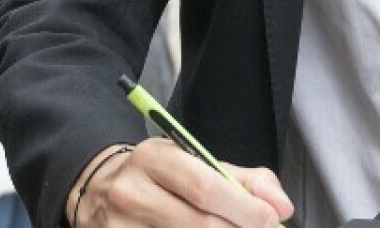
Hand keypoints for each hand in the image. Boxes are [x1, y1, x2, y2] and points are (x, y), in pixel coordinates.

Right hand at [70, 138, 290, 226]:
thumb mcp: (194, 162)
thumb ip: (243, 180)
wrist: (98, 190)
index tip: (270, 219)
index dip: (246, 209)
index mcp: (154, 158)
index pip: (206, 187)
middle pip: (201, 225)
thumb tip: (281, 207)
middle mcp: (132, 192)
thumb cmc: (157, 177)